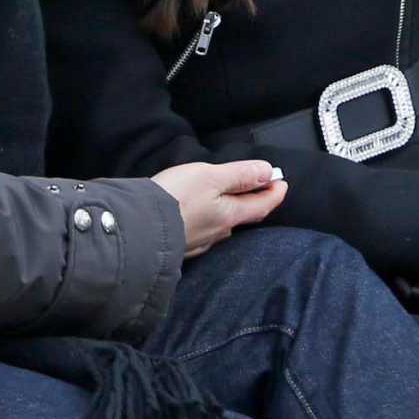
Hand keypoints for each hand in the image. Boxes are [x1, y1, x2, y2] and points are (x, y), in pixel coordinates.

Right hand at [151, 160, 287, 257]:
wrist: (135, 229)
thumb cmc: (174, 199)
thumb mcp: (210, 177)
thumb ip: (240, 175)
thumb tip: (268, 172)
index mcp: (230, 215)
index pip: (262, 205)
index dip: (275, 192)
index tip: (283, 182)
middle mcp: (218, 233)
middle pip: (244, 216)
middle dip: (255, 201)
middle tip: (263, 188)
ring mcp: (199, 242)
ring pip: (223, 225)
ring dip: (231, 211)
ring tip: (232, 199)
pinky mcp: (180, 245)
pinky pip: (203, 231)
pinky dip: (209, 219)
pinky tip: (201, 215)